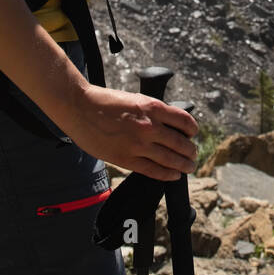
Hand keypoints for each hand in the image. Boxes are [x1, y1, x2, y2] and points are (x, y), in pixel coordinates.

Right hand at [65, 84, 199, 180]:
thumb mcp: (136, 99)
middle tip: (193, 155)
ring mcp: (138, 144)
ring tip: (188, 167)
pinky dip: (167, 174)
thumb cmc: (106, 102)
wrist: (80, 107)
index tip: (192, 135)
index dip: (192, 131)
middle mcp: (149, 126)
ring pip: (170, 159)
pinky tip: (173, 175)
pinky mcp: (126, 158)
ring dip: (183, 165)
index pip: (185, 121)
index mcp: (153, 107)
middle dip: (190, 152)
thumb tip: (168, 127)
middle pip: (181, 143)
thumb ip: (152, 113)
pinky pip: (153, 170)